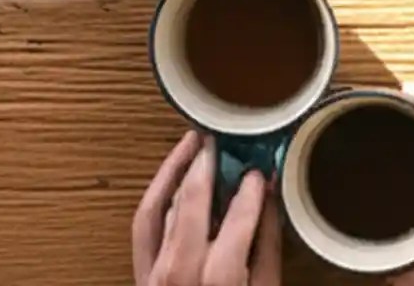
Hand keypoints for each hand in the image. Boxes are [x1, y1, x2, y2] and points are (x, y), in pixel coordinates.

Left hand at [133, 132, 280, 285]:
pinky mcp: (143, 271)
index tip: (258, 172)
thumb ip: (268, 248)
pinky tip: (172, 171)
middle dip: (206, 166)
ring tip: (194, 143)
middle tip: (220, 140)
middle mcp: (180, 272)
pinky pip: (145, 221)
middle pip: (190, 204)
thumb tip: (271, 201)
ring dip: (179, 170)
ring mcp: (155, 272)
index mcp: (218, 281)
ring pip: (163, 207)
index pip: (236, 222)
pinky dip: (158, 190)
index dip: (249, 192)